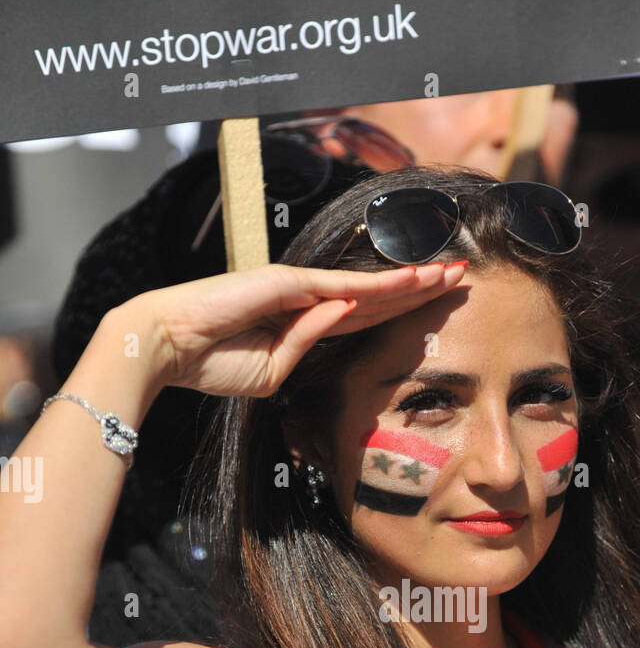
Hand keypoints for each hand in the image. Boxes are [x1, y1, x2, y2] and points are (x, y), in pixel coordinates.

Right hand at [117, 260, 466, 399]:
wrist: (169, 347)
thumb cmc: (211, 363)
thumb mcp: (270, 374)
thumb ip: (306, 350)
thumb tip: (341, 318)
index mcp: (304, 327)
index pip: (365, 316)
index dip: (402, 309)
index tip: (437, 304)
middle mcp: (307, 303)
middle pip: (376, 297)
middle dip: (420, 288)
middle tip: (462, 277)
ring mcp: (298, 290)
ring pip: (368, 287)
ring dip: (410, 281)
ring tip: (450, 273)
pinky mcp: (285, 284)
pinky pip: (338, 288)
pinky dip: (374, 287)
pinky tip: (409, 282)